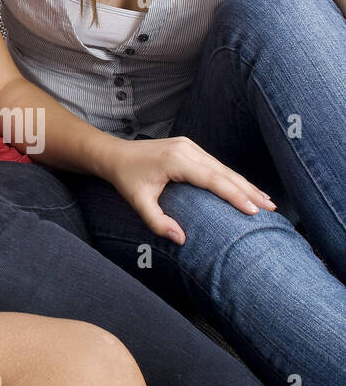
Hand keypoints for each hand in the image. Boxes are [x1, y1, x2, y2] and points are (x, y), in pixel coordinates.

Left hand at [104, 136, 276, 243]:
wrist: (113, 154)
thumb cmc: (126, 178)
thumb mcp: (137, 202)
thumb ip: (157, 221)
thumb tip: (181, 240)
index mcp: (176, 160)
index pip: (213, 180)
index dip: (234, 195)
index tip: (254, 210)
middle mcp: (186, 149)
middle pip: (224, 172)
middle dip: (248, 191)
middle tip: (271, 208)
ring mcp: (189, 146)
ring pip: (222, 167)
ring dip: (244, 184)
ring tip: (266, 201)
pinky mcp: (189, 147)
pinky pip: (215, 164)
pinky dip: (231, 177)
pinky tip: (245, 188)